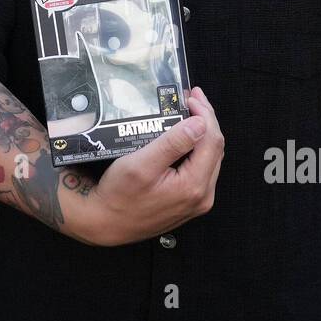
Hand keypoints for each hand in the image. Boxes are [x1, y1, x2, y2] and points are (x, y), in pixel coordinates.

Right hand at [78, 87, 224, 246]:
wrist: (106, 223)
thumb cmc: (118, 197)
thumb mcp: (141, 164)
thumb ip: (172, 143)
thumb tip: (199, 124)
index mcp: (193, 186)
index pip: (212, 141)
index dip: (205, 114)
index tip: (192, 98)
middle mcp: (201, 196)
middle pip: (214, 149)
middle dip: (206, 120)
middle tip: (193, 99)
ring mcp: (197, 201)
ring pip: (209, 158)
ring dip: (202, 133)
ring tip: (190, 112)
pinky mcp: (188, 202)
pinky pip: (201, 169)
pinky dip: (196, 149)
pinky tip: (186, 137)